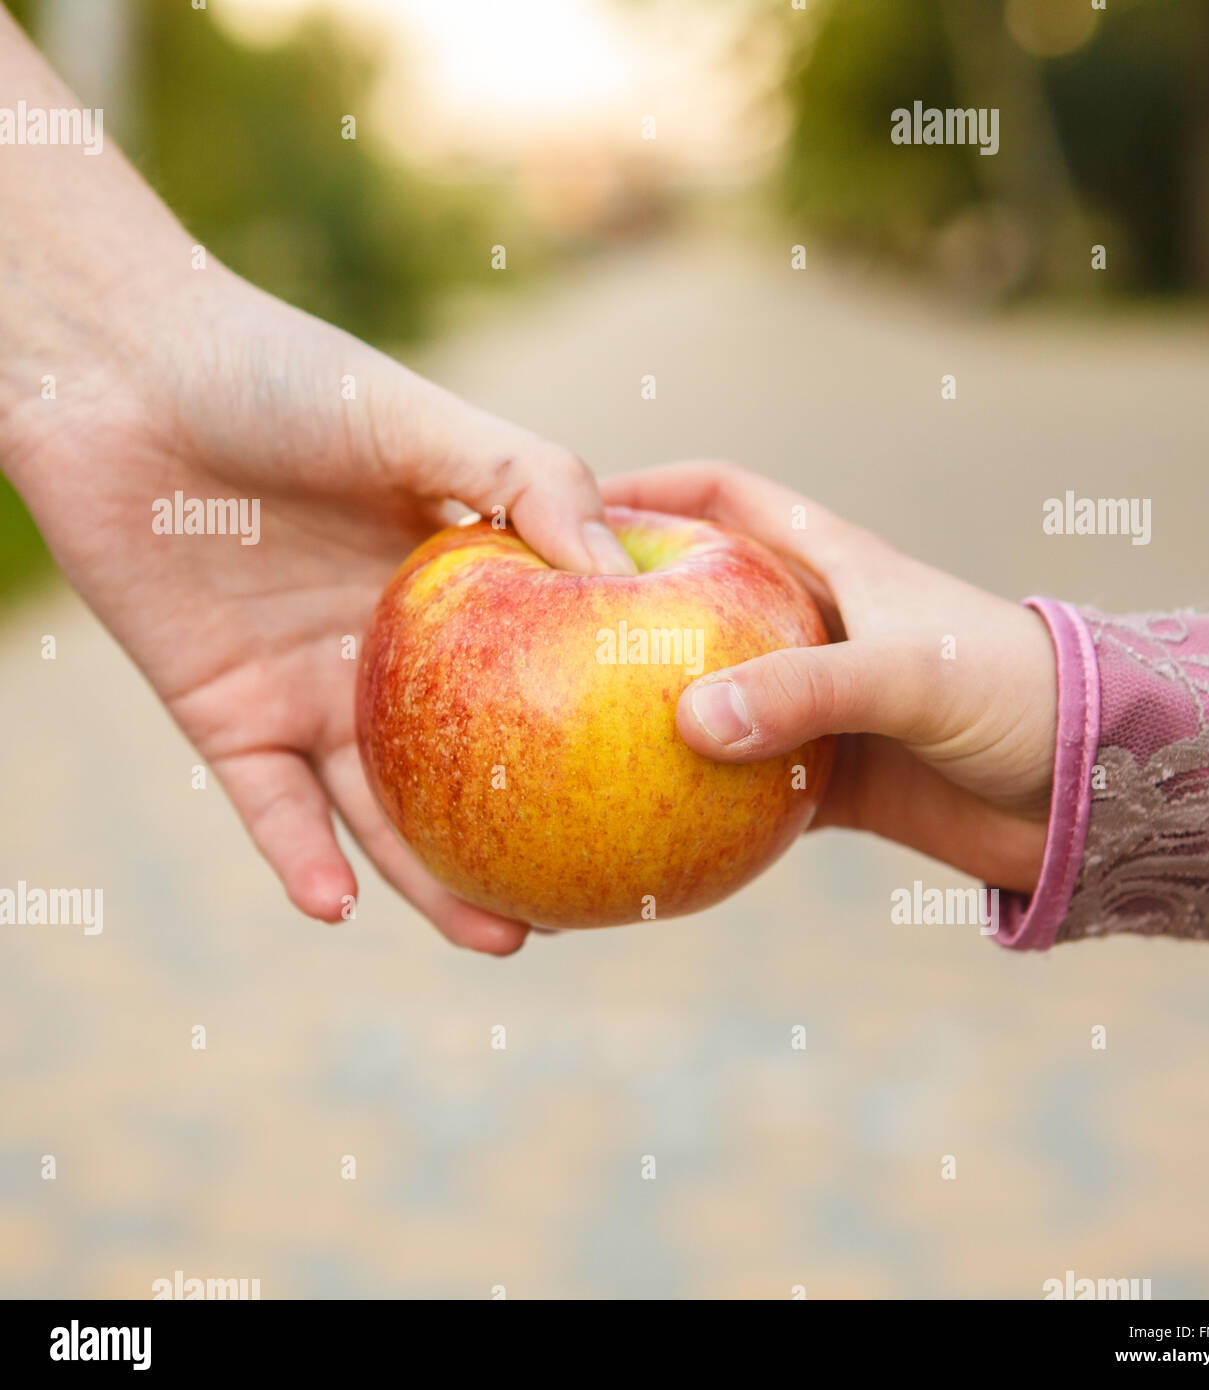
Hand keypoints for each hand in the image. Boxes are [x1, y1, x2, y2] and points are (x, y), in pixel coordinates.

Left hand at [5, 266, 634, 953]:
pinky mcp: (225, 715)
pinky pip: (270, 805)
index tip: (651, 790)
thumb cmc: (280, 376)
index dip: (587, 737)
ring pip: (380, 812)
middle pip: (466, 772)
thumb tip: (624, 565)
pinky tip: (339, 903)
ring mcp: (309, 692)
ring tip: (498, 936)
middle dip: (519, 844)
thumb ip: (529, 480)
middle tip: (587, 906)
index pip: (534, 680)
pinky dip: (301, 857)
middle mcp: (387, 657)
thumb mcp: (425, 419)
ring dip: (429, 882)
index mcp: (448, 593)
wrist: (121, 372)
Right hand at [601, 462, 1057, 893]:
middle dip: (627, 605)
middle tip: (544, 627)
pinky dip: (698, 799)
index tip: (567, 506)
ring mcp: (820, 705)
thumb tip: (691, 723)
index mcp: (832, 566)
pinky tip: (642, 820)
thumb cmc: (1020, 695)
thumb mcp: (912, 674)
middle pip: (698, 598)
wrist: (1097, 789)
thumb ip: (806, 691)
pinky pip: (746, 786)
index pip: (725, 496)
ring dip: (653, 712)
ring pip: (713, 697)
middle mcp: (815, 628)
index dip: (650, 487)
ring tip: (568, 731)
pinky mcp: (834, 779)